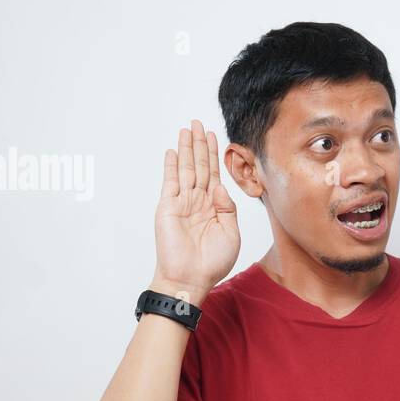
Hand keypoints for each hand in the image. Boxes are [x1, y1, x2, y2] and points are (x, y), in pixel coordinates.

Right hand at [151, 119, 239, 304]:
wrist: (191, 278)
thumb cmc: (212, 262)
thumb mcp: (231, 233)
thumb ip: (228, 208)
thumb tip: (220, 188)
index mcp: (214, 207)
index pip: (214, 175)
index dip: (214, 155)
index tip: (215, 136)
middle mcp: (198, 201)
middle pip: (200, 166)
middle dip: (200, 144)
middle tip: (198, 122)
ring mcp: (182, 203)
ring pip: (186, 169)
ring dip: (187, 148)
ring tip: (187, 129)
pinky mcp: (168, 207)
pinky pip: (171, 182)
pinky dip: (172, 166)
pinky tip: (173, 151)